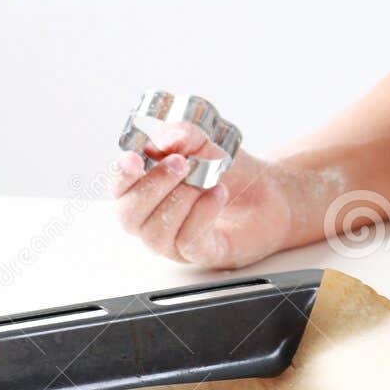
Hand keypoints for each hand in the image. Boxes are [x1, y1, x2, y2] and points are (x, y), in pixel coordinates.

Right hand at [109, 118, 293, 266]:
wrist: (270, 193)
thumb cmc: (229, 172)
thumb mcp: (207, 143)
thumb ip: (186, 136)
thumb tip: (168, 139)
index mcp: (145, 189)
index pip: (119, 187)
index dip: (121, 175)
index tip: (133, 159)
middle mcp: (152, 219)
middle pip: (129, 214)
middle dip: (154, 186)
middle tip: (182, 163)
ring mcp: (173, 241)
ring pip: (156, 232)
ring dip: (180, 200)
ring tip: (206, 180)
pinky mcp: (200, 253)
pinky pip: (188, 241)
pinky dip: (202, 214)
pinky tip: (217, 194)